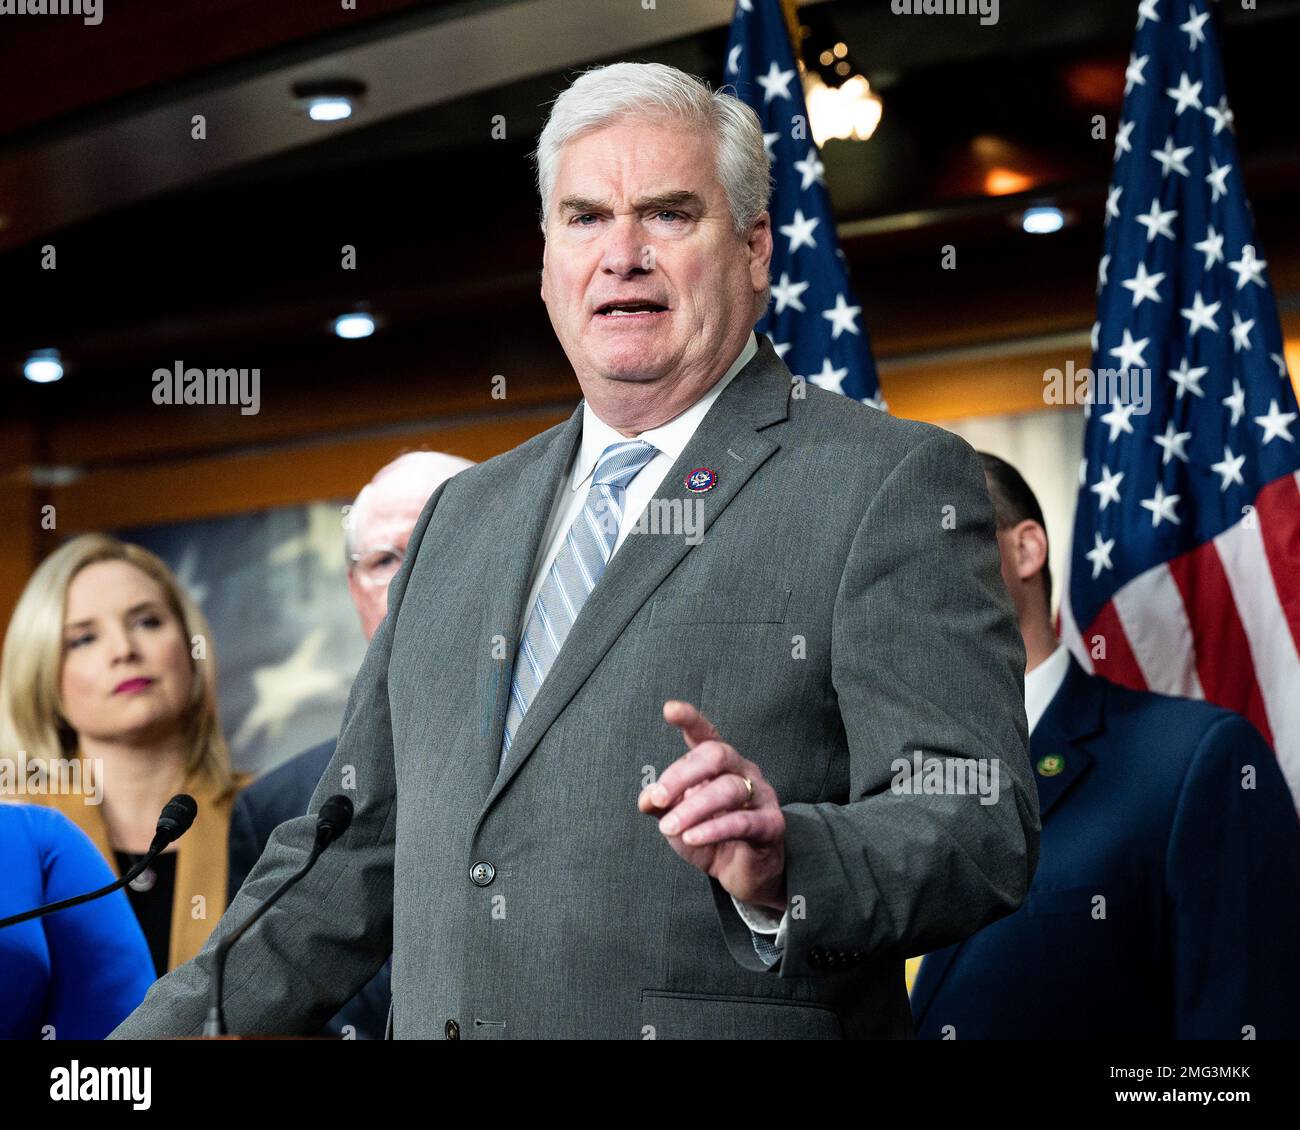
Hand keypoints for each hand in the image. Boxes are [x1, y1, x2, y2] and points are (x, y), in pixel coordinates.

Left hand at [637, 700, 785, 910]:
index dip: (690, 719)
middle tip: (658, 798)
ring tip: (669, 828)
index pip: (706, 735)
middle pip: (716, 755)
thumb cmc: (711, 839)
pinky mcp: (771, 825)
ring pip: (728, 789)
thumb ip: (662, 806)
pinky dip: (713, 829)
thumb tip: (647, 797)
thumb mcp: (678, 821)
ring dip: (693, 808)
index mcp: (720, 765)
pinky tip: (692, 837)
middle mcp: (743, 771)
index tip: (669, 709)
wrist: (745, 874)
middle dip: (681, 775)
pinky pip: (742, 821)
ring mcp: (761, 796)